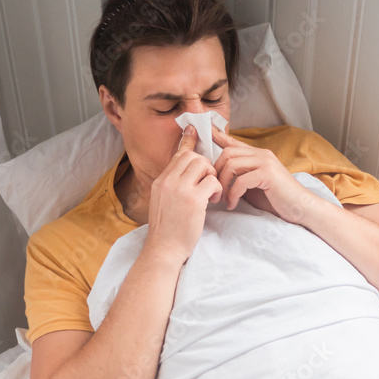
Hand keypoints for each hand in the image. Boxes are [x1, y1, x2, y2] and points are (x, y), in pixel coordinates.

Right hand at [144, 125, 222, 263]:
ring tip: (212, 193)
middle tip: (210, 182)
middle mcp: (168, 181)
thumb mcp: (163, 203)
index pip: (177, 155)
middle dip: (206, 165)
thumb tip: (185, 176)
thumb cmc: (166, 231)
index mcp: (161, 181)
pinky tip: (214, 201)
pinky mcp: (193, 200)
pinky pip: (212, 181)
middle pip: (193, 156)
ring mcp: (180, 189)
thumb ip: (172, 187)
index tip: (194, 129)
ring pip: (203, 164)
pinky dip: (217, 189)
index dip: (188, 142)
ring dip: (213, 176)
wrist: (163, 250)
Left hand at [212, 127, 315, 222]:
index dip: (218, 137)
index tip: (204, 134)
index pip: (234, 142)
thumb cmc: (277, 199)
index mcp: (259, 154)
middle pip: (227, 153)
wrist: (300, 208)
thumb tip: (220, 177)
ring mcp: (266, 162)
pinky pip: (241, 181)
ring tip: (223, 200)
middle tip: (214, 191)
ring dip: (223, 185)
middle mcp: (262, 154)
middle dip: (216, 173)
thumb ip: (240, 176)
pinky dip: (233, 194)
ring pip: (232, 165)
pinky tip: (233, 204)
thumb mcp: (254, 185)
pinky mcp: (268, 174)